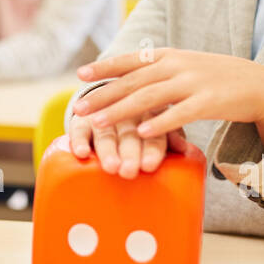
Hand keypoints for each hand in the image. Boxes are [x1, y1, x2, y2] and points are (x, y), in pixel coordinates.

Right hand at [69, 107, 204, 177]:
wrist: (114, 94)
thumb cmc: (143, 119)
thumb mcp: (162, 123)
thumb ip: (171, 136)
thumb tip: (184, 148)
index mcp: (152, 114)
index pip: (154, 134)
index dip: (152, 150)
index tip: (150, 165)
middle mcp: (128, 113)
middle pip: (129, 134)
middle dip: (130, 153)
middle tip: (129, 170)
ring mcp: (104, 115)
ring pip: (106, 133)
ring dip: (108, 150)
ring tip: (110, 166)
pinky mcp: (83, 118)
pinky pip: (79, 129)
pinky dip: (78, 140)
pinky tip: (81, 152)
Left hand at [74, 49, 263, 149]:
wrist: (258, 83)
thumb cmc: (214, 79)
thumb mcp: (184, 67)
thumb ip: (157, 71)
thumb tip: (123, 79)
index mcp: (169, 55)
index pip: (130, 60)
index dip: (105, 67)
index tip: (79, 74)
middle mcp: (177, 65)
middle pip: (133, 80)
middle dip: (103, 94)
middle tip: (79, 108)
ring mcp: (193, 82)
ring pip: (150, 97)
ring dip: (121, 110)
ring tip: (98, 123)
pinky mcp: (209, 101)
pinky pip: (179, 113)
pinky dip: (159, 122)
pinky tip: (141, 133)